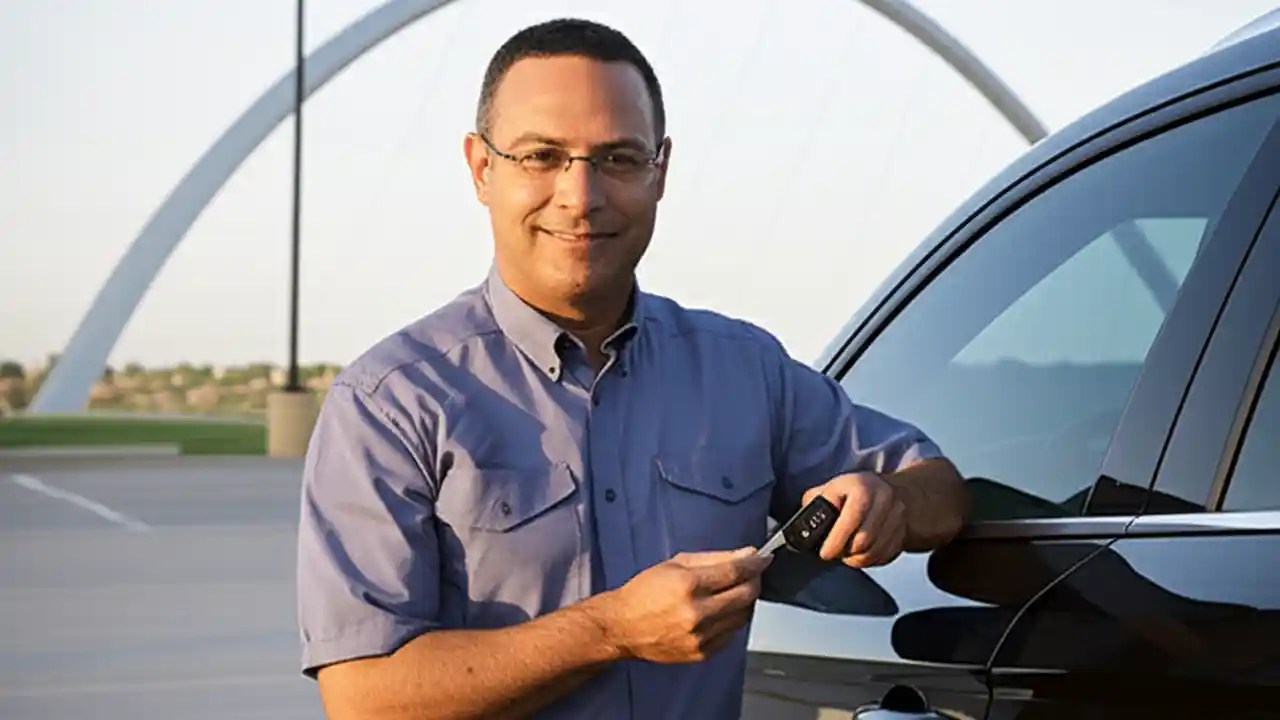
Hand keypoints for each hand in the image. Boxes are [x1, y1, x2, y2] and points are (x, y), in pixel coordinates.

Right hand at [596, 547, 771, 662]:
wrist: (622, 626)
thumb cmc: (644, 592)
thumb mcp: (675, 564)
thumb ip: (714, 559)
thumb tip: (746, 555)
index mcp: (688, 585)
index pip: (736, 571)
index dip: (756, 563)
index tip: (764, 558)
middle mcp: (697, 612)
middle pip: (745, 594)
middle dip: (755, 580)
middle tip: (753, 573)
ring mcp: (701, 636)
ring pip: (743, 615)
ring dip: (745, 600)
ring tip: (735, 591)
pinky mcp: (702, 653)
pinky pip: (731, 634)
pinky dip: (732, 619)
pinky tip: (721, 611)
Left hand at [803, 472, 905, 567]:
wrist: (889, 492)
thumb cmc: (852, 492)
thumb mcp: (831, 488)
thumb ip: (815, 503)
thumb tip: (802, 523)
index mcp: (862, 486)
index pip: (850, 520)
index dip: (835, 541)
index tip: (825, 552)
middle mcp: (884, 500)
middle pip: (863, 541)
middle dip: (844, 552)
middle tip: (834, 551)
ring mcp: (897, 518)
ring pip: (872, 553)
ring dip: (855, 559)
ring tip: (846, 552)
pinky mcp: (902, 534)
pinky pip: (883, 557)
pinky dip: (868, 560)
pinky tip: (860, 553)